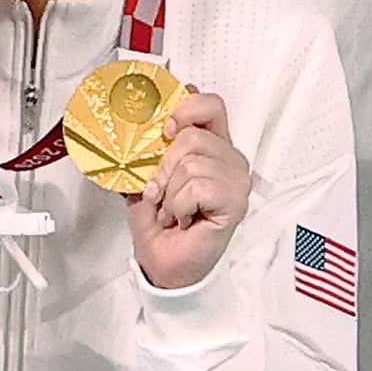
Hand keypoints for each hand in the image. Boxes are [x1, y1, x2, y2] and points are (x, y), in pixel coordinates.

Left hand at [130, 89, 250, 290]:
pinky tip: (181, 217)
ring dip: (170, 192)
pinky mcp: (236, 201)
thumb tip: (135, 130)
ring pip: (193, 163)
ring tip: (171, 209)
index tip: (164, 128)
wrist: (164, 264)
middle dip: (164, 166)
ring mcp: (236, 180)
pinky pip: (199, 187)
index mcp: (211, 146)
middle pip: (194, 135)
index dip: (186, 107)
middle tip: (159, 191)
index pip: (210, 105)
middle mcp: (228, 159)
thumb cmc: (158, 224)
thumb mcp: (143, 179)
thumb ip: (146, 151)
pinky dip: (179, 205)